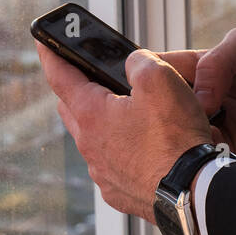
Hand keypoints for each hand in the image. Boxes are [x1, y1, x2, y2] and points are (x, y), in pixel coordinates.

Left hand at [36, 42, 220, 222]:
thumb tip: (133, 64)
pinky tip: (147, 147)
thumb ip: (139, 61)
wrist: (193, 192)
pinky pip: (115, 165)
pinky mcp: (121, 192)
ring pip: (95, 139)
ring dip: (105, 123)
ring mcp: (104, 173)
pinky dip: (124, 151)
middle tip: (93, 76)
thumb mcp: (160, 78)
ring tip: (132, 113)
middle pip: (73, 109)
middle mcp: (90, 147)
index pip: (60, 77)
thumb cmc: (176, 138)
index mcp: (92, 115)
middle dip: (79, 89)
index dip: (51, 54)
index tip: (42, 42)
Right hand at [155, 28, 235, 167]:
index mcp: (188, 73)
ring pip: (168, 142)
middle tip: (169, 124)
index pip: (149, 74)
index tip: (147, 93)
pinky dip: (194, 165)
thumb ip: (218, 60)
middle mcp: (187, 104)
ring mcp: (197, 132)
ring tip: (188, 142)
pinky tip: (201, 162)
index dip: (142, 83)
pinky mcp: (211, 158)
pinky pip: (192, 166)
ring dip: (174, 144)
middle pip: (152, 113)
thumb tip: (200, 98)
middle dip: (154, 120)